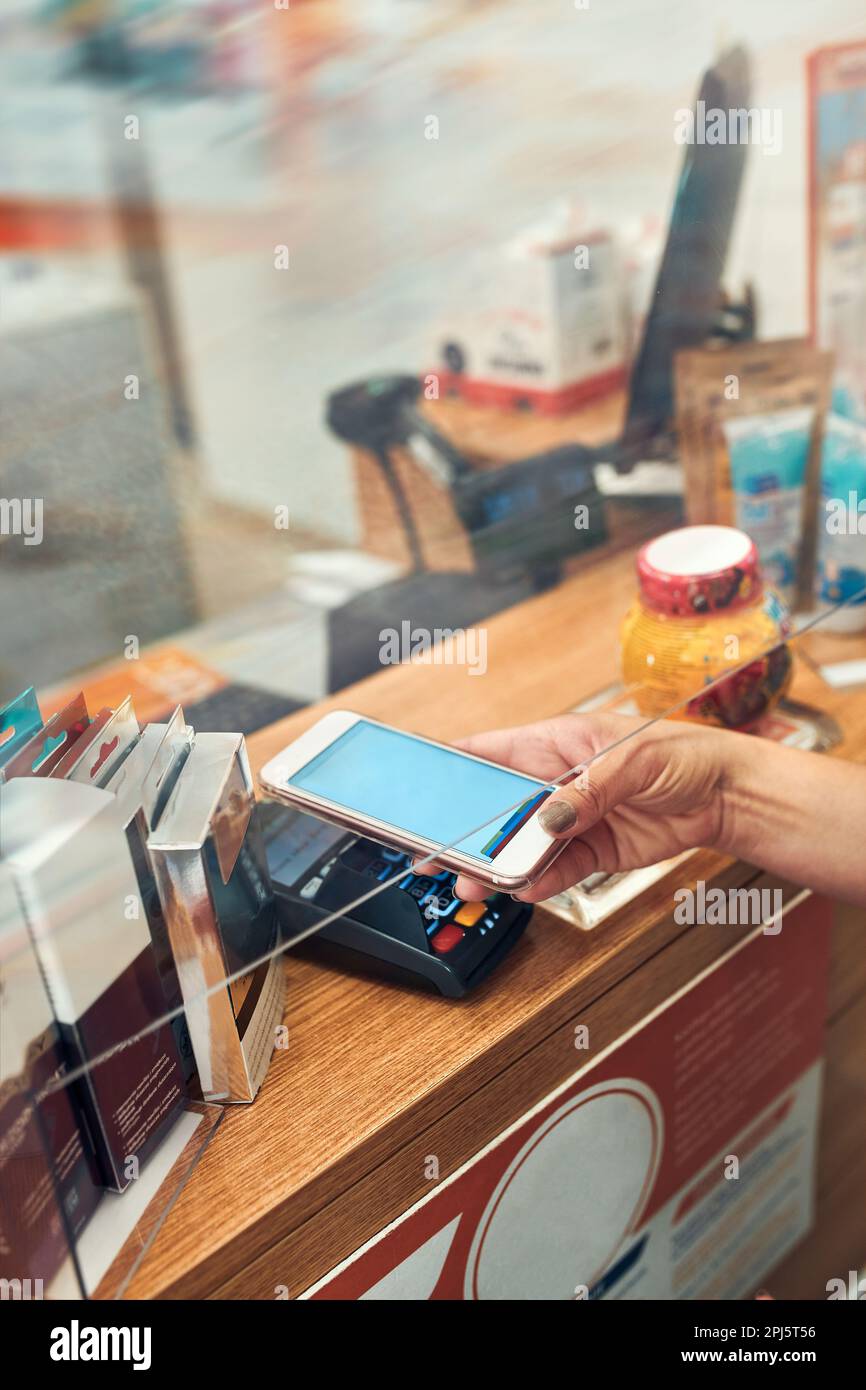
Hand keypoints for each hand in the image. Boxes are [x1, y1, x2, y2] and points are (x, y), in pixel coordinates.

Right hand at [453, 712, 731, 902]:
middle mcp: (552, 782)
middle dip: (463, 830)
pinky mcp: (590, 852)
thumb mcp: (632, 760)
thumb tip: (549, 817)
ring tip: (474, 882)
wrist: (726, 795)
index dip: (449, 770)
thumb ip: (587, 789)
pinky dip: (536, 882)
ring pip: (518, 845)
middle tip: (433, 853)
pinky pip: (553, 870)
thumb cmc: (681, 754)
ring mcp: (569, 820)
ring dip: (495, 865)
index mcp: (551, 743)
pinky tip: (522, 890)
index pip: (486, 753)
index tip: (419, 790)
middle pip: (493, 807)